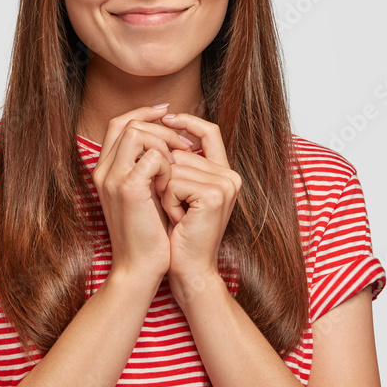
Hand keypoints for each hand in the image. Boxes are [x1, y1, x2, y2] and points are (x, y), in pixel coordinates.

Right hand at [91, 105, 193, 283]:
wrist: (139, 268)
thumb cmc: (148, 235)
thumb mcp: (146, 195)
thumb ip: (149, 170)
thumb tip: (171, 145)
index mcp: (105, 170)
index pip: (118, 124)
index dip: (143, 113)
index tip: (168, 113)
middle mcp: (103, 170)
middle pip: (126, 122)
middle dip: (160, 127)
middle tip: (184, 145)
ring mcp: (112, 178)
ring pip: (137, 132)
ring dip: (164, 142)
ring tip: (180, 164)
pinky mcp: (128, 188)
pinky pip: (152, 156)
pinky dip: (169, 165)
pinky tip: (174, 185)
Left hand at [157, 113, 240, 295]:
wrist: (186, 269)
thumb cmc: (175, 233)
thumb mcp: (176, 193)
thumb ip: (177, 165)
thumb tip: (157, 130)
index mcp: (223, 173)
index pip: (209, 131)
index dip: (186, 121)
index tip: (164, 117)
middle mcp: (229, 175)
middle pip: (180, 151)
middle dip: (163, 176)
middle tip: (173, 208)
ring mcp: (225, 184)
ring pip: (173, 166)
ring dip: (163, 191)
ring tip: (175, 215)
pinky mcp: (214, 195)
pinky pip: (173, 181)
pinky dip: (167, 201)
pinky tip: (178, 219)